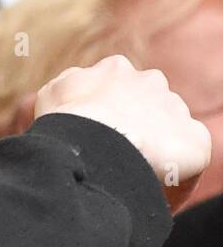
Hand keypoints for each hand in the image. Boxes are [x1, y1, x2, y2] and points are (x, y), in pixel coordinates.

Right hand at [35, 55, 211, 211]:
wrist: (95, 148)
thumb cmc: (68, 121)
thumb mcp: (52, 93)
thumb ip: (71, 85)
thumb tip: (78, 87)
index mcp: (116, 68)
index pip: (114, 82)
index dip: (104, 105)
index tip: (95, 126)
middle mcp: (151, 81)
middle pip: (146, 100)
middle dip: (135, 120)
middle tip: (115, 146)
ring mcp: (176, 108)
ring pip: (168, 127)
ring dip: (156, 143)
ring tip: (133, 167)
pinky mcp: (195, 138)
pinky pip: (189, 154)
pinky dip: (176, 167)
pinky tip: (153, 178)